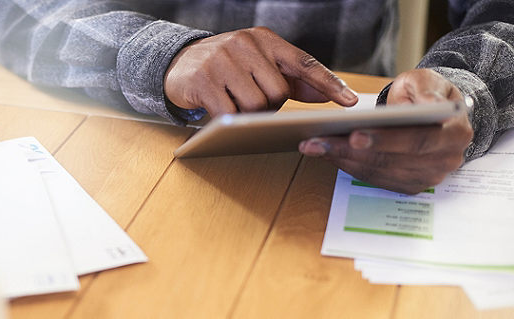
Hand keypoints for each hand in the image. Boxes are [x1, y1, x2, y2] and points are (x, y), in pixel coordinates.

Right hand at [164, 27, 357, 115]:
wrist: (176, 64)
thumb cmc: (226, 67)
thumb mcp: (258, 64)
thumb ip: (292, 78)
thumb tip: (327, 95)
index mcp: (263, 38)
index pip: (303, 62)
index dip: (328, 82)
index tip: (350, 101)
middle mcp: (244, 43)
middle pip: (279, 92)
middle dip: (270, 105)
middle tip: (253, 101)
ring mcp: (222, 60)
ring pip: (256, 104)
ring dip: (249, 114)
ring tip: (235, 104)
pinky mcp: (203, 80)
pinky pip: (230, 113)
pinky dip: (229, 120)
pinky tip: (219, 109)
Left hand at [298, 69, 472, 193]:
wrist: (434, 113)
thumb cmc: (427, 94)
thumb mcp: (426, 80)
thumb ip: (423, 91)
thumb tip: (421, 107)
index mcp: (455, 133)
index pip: (418, 140)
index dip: (385, 140)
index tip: (354, 135)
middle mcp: (445, 160)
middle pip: (391, 160)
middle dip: (350, 151)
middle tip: (317, 142)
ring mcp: (428, 176)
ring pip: (379, 172)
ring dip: (342, 160)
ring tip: (312, 146)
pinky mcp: (409, 184)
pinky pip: (374, 179)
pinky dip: (347, 167)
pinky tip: (326, 153)